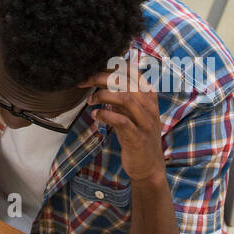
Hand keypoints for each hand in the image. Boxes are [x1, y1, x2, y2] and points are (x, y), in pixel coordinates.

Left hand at [83, 66, 163, 183]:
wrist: (149, 166)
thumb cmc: (136, 134)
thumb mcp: (132, 112)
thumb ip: (122, 94)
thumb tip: (102, 76)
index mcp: (149, 96)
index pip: (132, 71)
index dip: (111, 66)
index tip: (93, 68)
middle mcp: (150, 106)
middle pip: (125, 82)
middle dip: (101, 78)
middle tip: (83, 81)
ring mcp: (145, 122)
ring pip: (125, 98)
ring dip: (102, 95)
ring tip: (89, 100)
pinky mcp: (138, 138)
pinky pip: (121, 121)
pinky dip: (106, 115)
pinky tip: (95, 115)